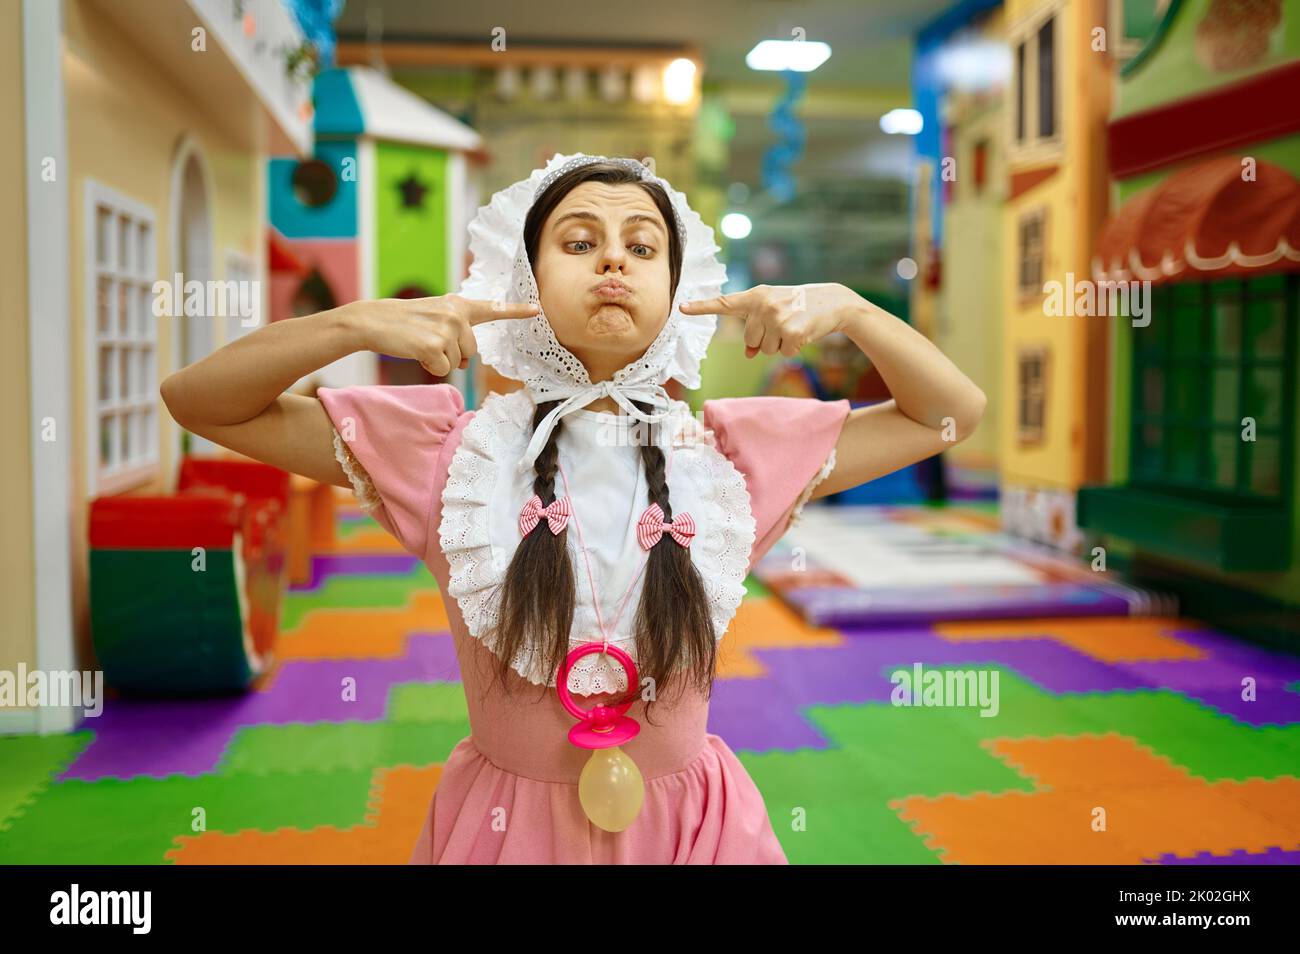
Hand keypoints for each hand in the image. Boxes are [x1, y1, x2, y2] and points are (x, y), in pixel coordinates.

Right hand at [352, 295, 538, 376]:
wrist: (372, 321)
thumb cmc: (403, 323)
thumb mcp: (433, 316)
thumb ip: (456, 330)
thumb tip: (466, 361)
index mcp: (457, 305)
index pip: (491, 308)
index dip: (515, 310)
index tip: (536, 309)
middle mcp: (456, 314)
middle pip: (471, 352)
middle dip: (452, 354)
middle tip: (427, 341)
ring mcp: (446, 329)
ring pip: (458, 363)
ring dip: (439, 361)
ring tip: (418, 343)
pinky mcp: (434, 346)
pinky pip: (443, 370)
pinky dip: (429, 367)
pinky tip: (414, 352)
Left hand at [680, 283, 859, 357]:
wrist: (832, 302)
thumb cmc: (798, 307)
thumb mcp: (774, 311)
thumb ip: (757, 328)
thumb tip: (749, 354)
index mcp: (756, 296)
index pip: (725, 303)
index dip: (702, 307)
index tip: (681, 308)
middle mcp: (763, 305)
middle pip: (750, 341)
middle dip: (765, 340)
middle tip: (784, 324)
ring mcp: (777, 318)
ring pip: (764, 350)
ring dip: (779, 345)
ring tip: (794, 327)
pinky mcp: (791, 332)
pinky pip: (782, 353)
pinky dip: (793, 349)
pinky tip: (803, 334)